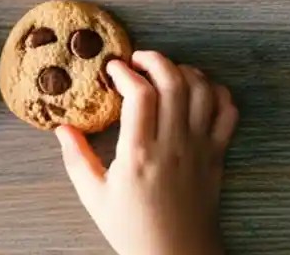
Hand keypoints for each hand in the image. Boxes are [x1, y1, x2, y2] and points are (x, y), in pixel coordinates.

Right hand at [57, 51, 238, 254]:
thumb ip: (77, 158)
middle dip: (155, 59)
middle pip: (174, 81)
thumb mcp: (94, 196)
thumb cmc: (133, 229)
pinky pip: (228, 111)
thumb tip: (61, 128)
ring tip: (165, 72)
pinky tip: (198, 91)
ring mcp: (200, 148)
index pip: (139, 94)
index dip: (125, 71)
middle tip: (138, 60)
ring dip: (185, 71)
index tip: (112, 68)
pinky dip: (217, 92)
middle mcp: (173, 145)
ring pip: (203, 90)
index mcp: (140, 154)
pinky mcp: (217, 154)